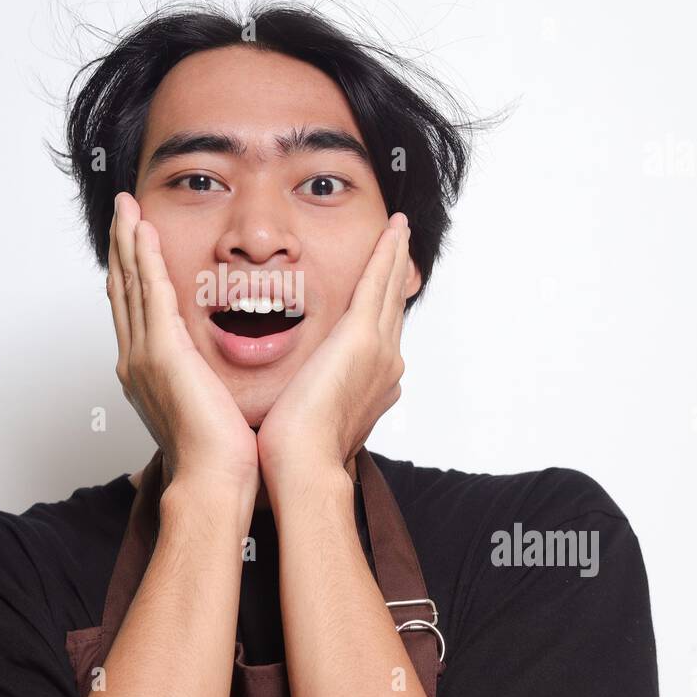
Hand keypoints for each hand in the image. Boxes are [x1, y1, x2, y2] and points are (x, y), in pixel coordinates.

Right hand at [107, 192, 259, 508]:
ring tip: (126, 207)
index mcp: (146, 372)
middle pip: (123, 290)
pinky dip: (144, 258)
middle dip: (121, 247)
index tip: (133, 242)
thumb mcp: (206, 409)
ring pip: (131, 284)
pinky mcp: (161, 352)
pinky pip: (150, 293)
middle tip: (120, 211)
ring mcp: (144, 354)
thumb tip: (214, 382)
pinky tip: (142, 230)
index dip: (131, 272)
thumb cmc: (218, 456)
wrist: (213, 481)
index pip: (135, 310)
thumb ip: (202, 386)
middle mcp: (135, 360)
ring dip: (128, 241)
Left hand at [255, 212, 413, 498]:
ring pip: (389, 289)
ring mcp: (377, 349)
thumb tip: (297, 396)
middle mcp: (384, 363)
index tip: (384, 287)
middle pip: (392, 307)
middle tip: (400, 245)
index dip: (383, 306)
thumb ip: (311, 397)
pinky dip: (386, 254)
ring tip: (398, 231)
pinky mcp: (361, 337)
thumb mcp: (309, 416)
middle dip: (395, 275)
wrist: (304, 465)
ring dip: (394, 256)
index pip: (379, 334)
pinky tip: (391, 231)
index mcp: (371, 382)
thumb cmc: (296, 453)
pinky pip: (378, 282)